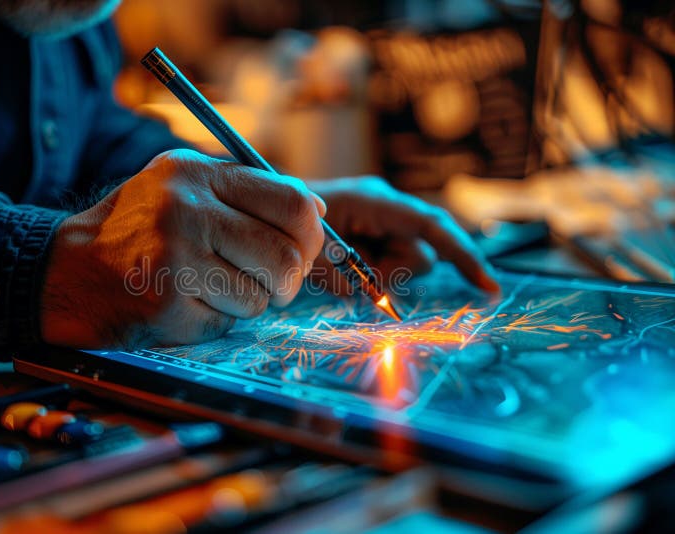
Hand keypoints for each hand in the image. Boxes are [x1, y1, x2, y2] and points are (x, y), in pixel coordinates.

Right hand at [40, 149, 325, 348]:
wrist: (63, 272)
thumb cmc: (135, 231)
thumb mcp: (183, 189)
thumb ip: (246, 194)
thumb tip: (316, 212)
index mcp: (196, 174)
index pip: (292, 203)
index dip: (310, 236)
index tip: (303, 251)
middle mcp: (186, 210)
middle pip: (285, 257)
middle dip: (287, 280)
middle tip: (271, 284)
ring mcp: (175, 259)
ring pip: (261, 296)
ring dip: (247, 303)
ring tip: (212, 290)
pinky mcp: (166, 305)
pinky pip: (228, 323)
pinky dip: (217, 321)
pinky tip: (185, 305)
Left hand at [307, 176, 498, 292]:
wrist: (275, 210)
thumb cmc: (292, 226)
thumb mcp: (313, 255)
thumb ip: (346, 276)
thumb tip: (380, 294)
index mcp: (374, 201)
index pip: (430, 226)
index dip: (461, 254)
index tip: (487, 285)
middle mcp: (388, 209)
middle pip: (420, 254)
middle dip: (392, 274)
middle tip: (350, 273)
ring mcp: (386, 223)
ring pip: (407, 266)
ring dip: (379, 276)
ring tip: (341, 264)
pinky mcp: (381, 238)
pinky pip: (393, 266)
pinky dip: (376, 275)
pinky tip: (351, 266)